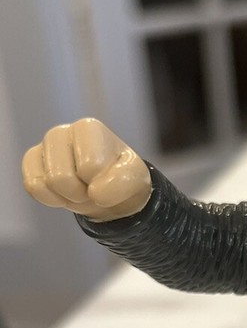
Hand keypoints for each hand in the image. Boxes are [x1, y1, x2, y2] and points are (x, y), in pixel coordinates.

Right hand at [22, 118, 150, 221]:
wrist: (108, 188)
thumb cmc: (121, 176)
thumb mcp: (134, 178)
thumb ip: (122, 182)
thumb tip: (94, 193)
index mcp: (88, 128)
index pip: (89, 166)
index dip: (101, 182)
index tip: (107, 178)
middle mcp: (60, 132)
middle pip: (62, 177)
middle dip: (81, 192)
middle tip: (92, 187)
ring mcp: (43, 147)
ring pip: (47, 183)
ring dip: (68, 196)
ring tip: (80, 188)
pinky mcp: (31, 162)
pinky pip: (32, 187)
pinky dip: (51, 198)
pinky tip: (63, 192)